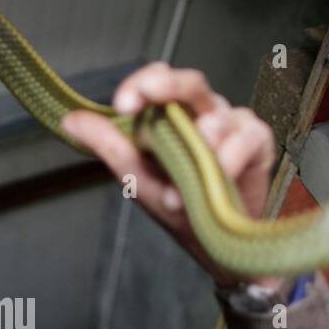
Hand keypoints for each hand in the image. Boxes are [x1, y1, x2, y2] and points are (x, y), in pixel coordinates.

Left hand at [61, 62, 279, 288]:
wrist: (217, 246)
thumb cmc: (181, 208)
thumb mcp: (138, 179)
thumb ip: (109, 146)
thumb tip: (70, 121)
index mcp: (172, 117)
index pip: (157, 82)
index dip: (141, 84)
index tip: (123, 103)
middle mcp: (202, 114)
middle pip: (190, 83)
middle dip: (167, 86)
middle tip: (147, 98)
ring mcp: (231, 125)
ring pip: (217, 114)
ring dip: (199, 147)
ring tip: (186, 182)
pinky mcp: (258, 142)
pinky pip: (245, 137)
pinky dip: (228, 159)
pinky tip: (218, 178)